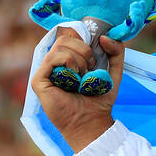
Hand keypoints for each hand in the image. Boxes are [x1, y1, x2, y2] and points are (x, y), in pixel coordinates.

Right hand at [31, 27, 125, 152]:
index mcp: (68, 58)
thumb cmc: (99, 99)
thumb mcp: (114, 73)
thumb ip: (116, 53)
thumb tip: (104, 36)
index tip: (96, 54)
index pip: (71, 34)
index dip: (84, 39)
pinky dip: (69, 64)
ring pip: (61, 46)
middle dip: (85, 51)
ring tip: (82, 78)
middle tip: (91, 69)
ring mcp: (45, 69)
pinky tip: (74, 79)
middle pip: (66, 37)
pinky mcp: (39, 79)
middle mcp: (55, 62)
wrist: (92, 122)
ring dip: (80, 60)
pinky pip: (54, 57)